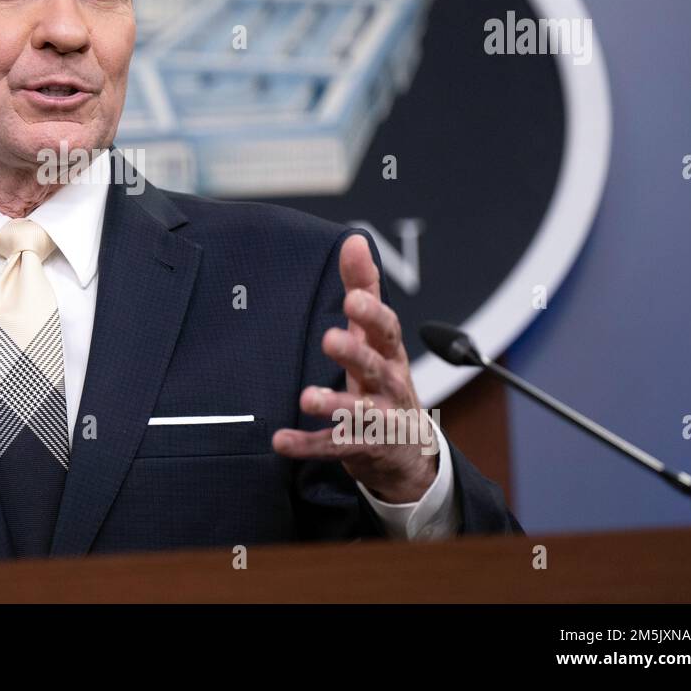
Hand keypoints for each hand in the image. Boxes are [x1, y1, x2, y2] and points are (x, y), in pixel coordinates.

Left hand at [273, 234, 437, 503]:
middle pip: (376, 368)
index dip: (373, 314)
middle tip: (329, 338)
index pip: (387, 330)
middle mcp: (389, 386)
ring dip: (335, 404)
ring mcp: (379, 421)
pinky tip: (280, 441)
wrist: (409, 451)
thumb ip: (364, 288)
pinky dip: (307, 444)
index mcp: (390, 354)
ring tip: (306, 397)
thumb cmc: (384, 377)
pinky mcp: (360, 449)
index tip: (353, 298)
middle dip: (355, 353)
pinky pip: (333, 447)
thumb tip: (354, 240)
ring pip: (360, 413)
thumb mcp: (376, 335)